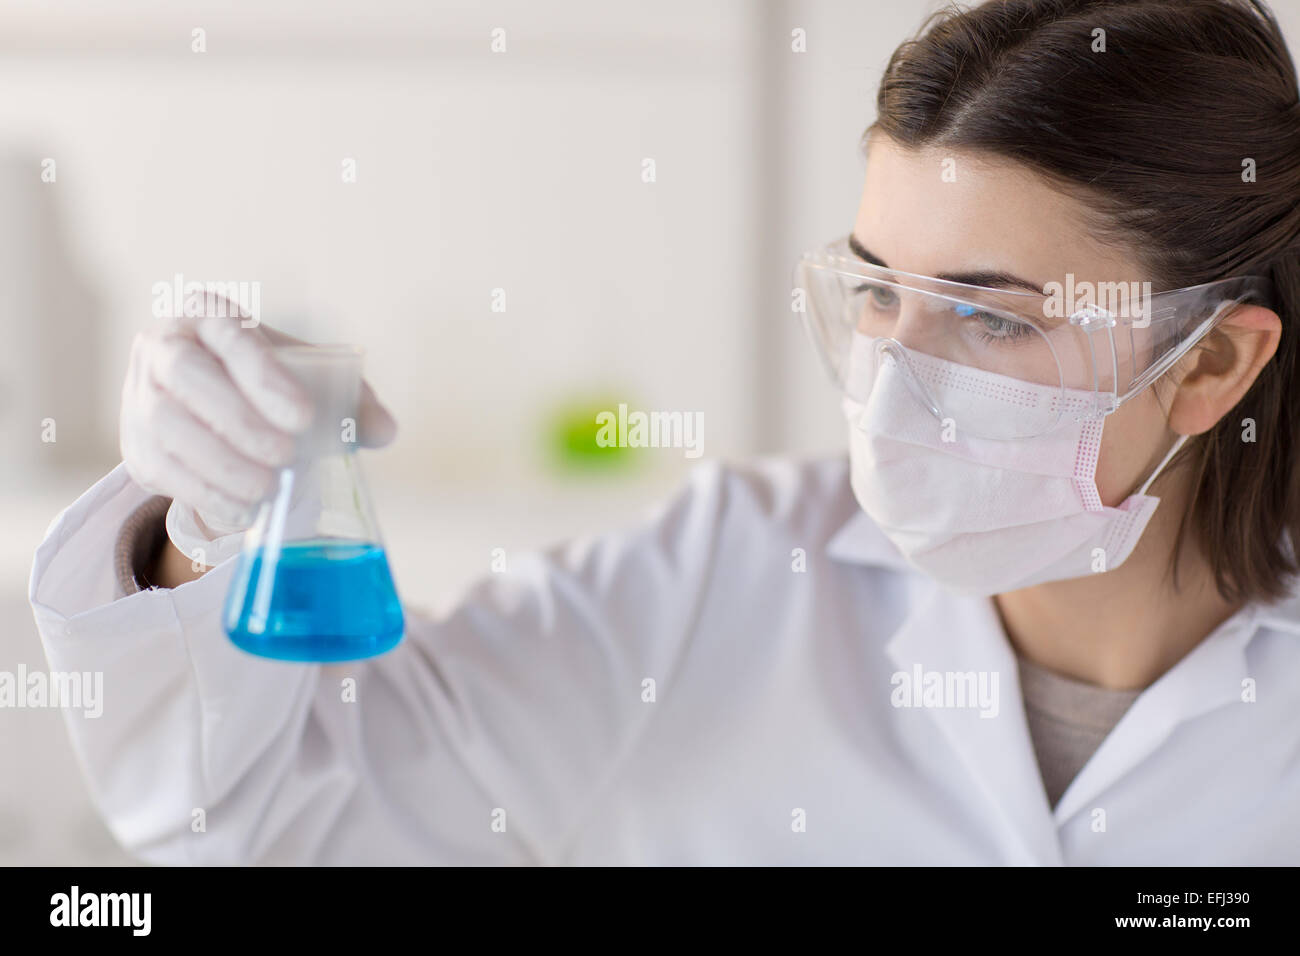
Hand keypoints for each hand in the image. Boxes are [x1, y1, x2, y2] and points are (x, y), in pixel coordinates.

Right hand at [120, 293, 396, 529]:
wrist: (213, 409)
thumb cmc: (270, 384)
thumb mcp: (310, 379)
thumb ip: (351, 401)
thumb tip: (385, 430)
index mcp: (209, 314)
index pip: (233, 337)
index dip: (265, 378)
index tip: (304, 418)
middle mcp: (163, 345)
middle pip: (186, 375)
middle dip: (237, 421)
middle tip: (284, 457)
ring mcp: (139, 393)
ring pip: (165, 424)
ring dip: (219, 464)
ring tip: (265, 490)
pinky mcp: (134, 442)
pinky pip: (160, 468)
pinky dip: (203, 493)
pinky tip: (241, 510)